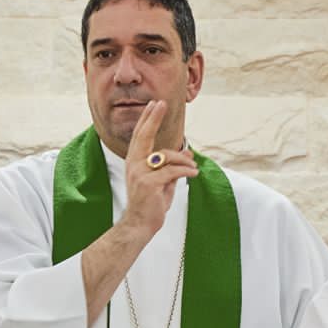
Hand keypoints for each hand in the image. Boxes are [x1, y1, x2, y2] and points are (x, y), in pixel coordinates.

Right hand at [119, 99, 198, 237]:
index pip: (140, 136)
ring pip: (166, 156)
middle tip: (161, 103)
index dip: (147, 119)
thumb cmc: (151, 203)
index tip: (154, 104)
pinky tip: (194, 173)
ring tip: (193, 167)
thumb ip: (173, 166)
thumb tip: (188, 153)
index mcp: (134, 161)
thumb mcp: (164, 181)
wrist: (140, 224)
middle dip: (153, 118)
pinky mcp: (149, 183)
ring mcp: (139, 173)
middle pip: (144, 136)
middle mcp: (134, 164)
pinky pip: (172, 171)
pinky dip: (186, 171)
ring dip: (184, 160)